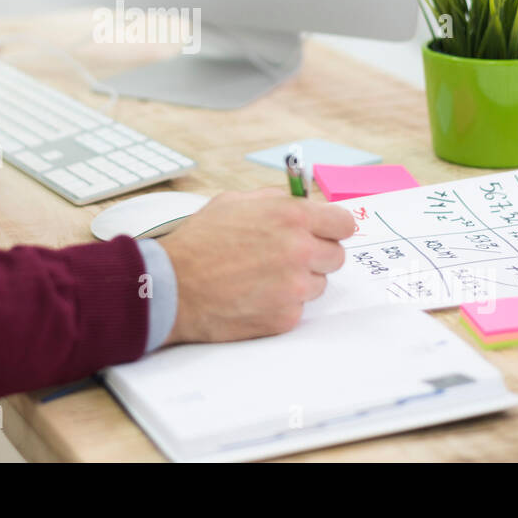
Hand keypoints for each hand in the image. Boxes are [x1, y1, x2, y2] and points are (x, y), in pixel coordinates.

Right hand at [158, 188, 352, 344]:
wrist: (173, 285)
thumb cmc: (199, 242)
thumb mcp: (233, 202)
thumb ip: (274, 200)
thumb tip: (301, 201)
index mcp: (292, 217)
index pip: (343, 223)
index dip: (332, 228)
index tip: (323, 233)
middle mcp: (300, 251)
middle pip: (336, 256)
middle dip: (316, 255)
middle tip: (287, 257)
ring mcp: (295, 288)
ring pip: (318, 284)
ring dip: (299, 281)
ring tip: (262, 277)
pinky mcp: (286, 317)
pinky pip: (299, 309)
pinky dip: (282, 304)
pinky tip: (255, 296)